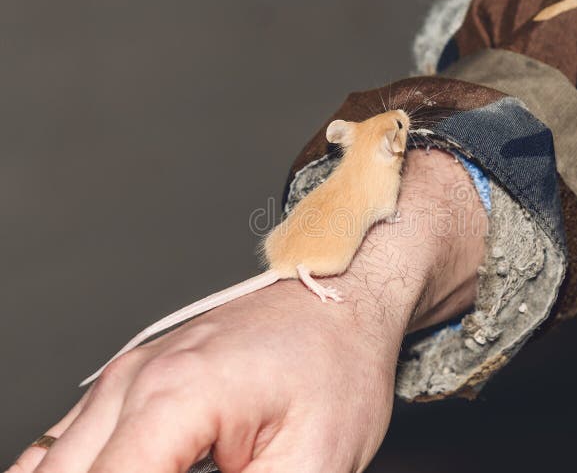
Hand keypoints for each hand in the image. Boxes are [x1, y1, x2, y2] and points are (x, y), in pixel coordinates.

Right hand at [8, 149, 486, 472]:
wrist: (341, 298)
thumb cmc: (338, 360)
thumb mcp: (315, 458)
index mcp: (176, 395)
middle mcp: (137, 378)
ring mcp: (129, 374)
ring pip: (57, 460)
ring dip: (100, 472)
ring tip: (179, 465)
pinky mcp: (134, 380)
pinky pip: (67, 440)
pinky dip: (85, 465)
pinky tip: (134, 466)